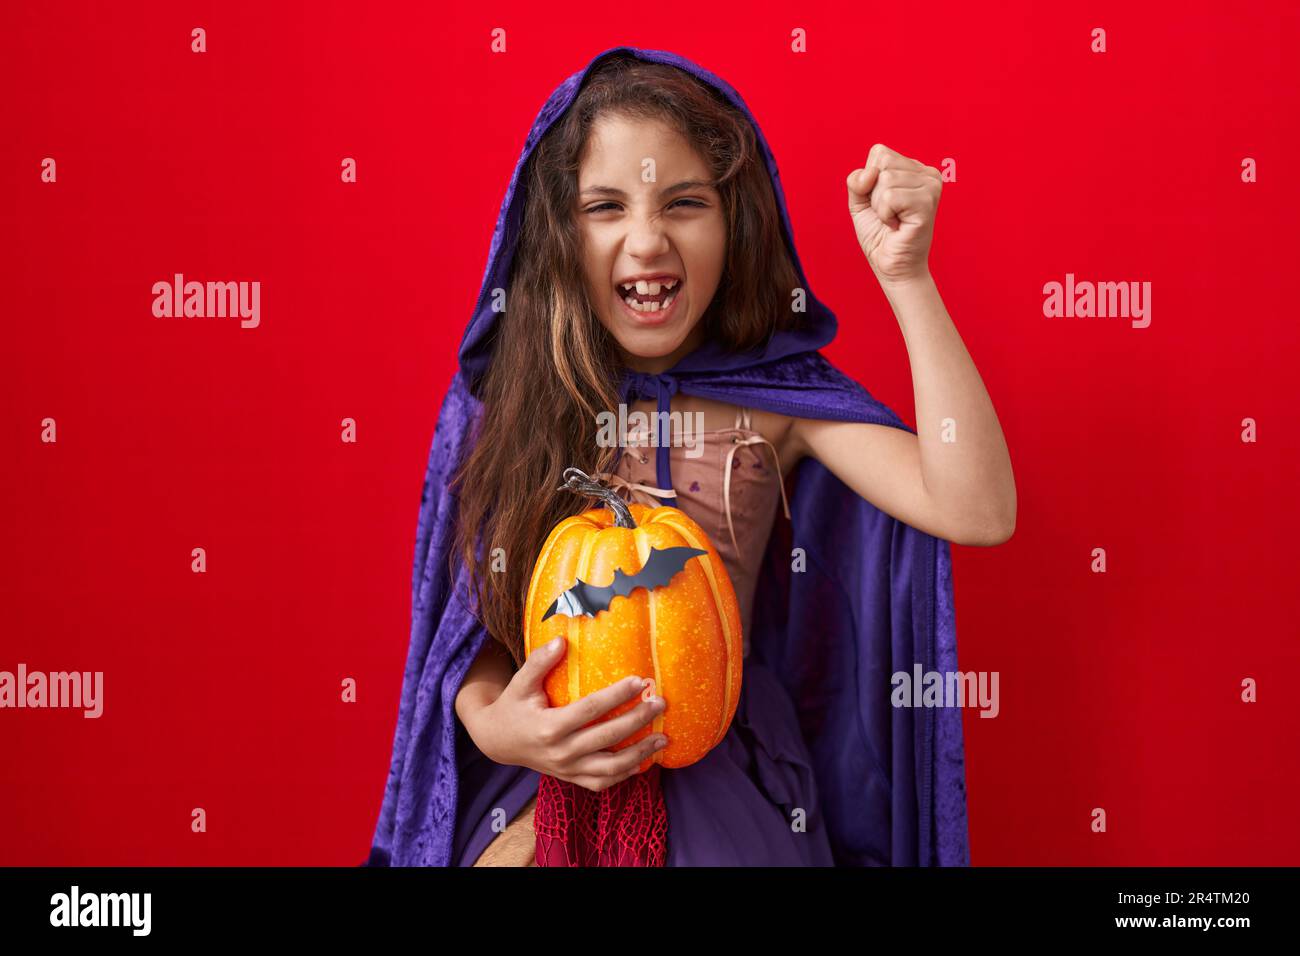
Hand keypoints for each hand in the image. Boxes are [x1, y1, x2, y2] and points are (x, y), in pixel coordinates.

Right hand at [465, 635, 668, 791]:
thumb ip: (539, 662)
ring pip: (610, 767)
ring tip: (663, 738)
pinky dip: (626, 774)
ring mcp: (567, 769)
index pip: (590, 710)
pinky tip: (645, 761)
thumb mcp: (520, 683)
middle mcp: (560, 752)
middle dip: (638, 720)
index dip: (616, 696)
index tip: (640, 681)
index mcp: (548, 727)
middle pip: (607, 737)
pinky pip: (603, 782)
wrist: (497, 742)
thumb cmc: (512, 706)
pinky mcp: (571, 778)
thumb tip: (561, 640)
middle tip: (660, 703)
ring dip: (640, 754)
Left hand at [846, 143, 941, 287]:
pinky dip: (885, 215)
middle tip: (888, 213)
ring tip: (894, 220)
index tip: (881, 202)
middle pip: (882, 163)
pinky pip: (890, 196)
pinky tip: (897, 225)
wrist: (891, 266)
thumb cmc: (879, 235)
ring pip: (885, 180)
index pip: (879, 153)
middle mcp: (927, 173)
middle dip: (874, 193)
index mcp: (914, 168)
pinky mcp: (928, 202)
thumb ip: (857, 181)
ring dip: (880, 207)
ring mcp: (931, 186)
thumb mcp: (860, 202)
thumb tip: (870, 173)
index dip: (869, 180)